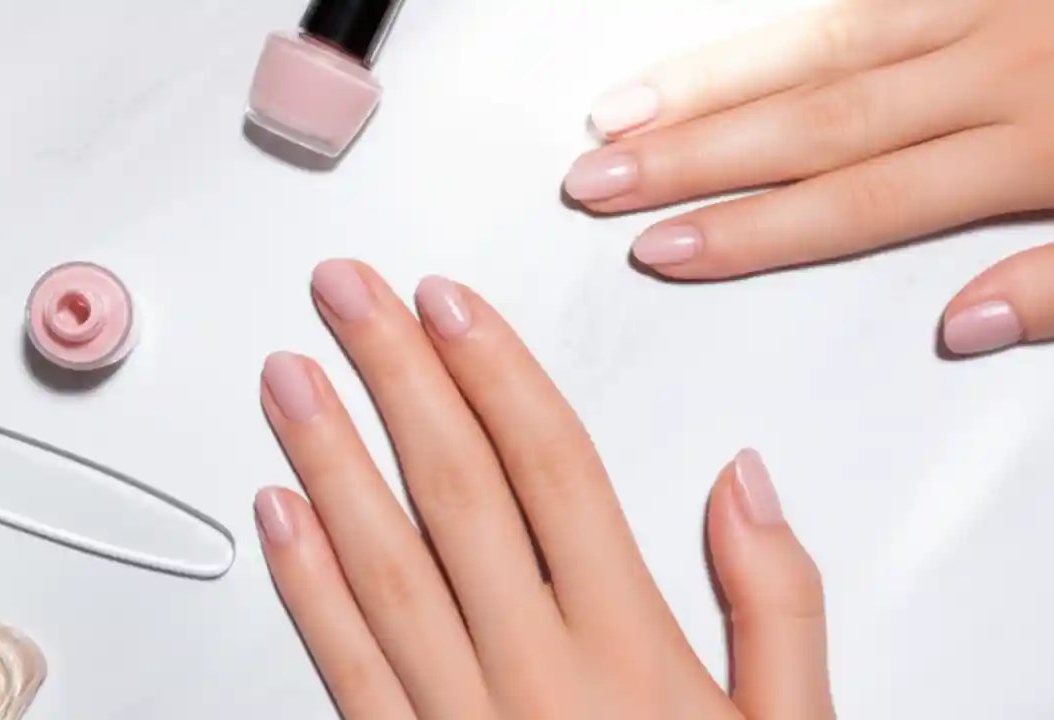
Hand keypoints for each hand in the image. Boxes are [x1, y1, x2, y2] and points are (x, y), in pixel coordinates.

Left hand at [254, 260, 834, 718]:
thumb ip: (777, 602)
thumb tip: (745, 481)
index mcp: (630, 649)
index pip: (552, 471)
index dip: (494, 373)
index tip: (448, 303)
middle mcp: (536, 673)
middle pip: (457, 491)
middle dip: (397, 377)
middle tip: (348, 294)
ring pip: (385, 565)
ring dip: (329, 460)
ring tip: (291, 376)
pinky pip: (346, 668)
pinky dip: (306, 585)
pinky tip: (276, 515)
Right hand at [564, 0, 1053, 356]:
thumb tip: (957, 324)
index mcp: (1048, 141)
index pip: (863, 197)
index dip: (753, 227)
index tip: (664, 247)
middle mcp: (1004, 59)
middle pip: (819, 117)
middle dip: (695, 152)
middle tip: (598, 180)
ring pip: (830, 38)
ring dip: (718, 76)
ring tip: (624, 107)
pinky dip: (793, 11)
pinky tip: (731, 35)